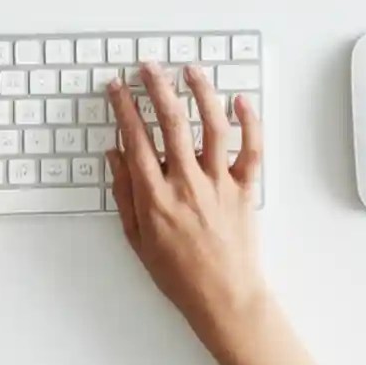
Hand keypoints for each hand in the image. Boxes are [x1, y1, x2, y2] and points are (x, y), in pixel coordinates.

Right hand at [105, 62, 264, 339]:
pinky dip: (249, 123)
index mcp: (156, 197)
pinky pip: (251, 149)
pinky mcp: (244, 189)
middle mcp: (187, 184)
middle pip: (171, 123)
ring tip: (190, 70)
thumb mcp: (136, 238)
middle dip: (156, 88)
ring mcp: (219, 184)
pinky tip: (240, 100)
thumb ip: (124, 193)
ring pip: (211, 127)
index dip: (123, 108)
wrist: (224, 298)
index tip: (116, 88)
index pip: (135, 139)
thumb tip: (114, 154)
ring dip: (201, 93)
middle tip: (147, 67)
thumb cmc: (178, 274)